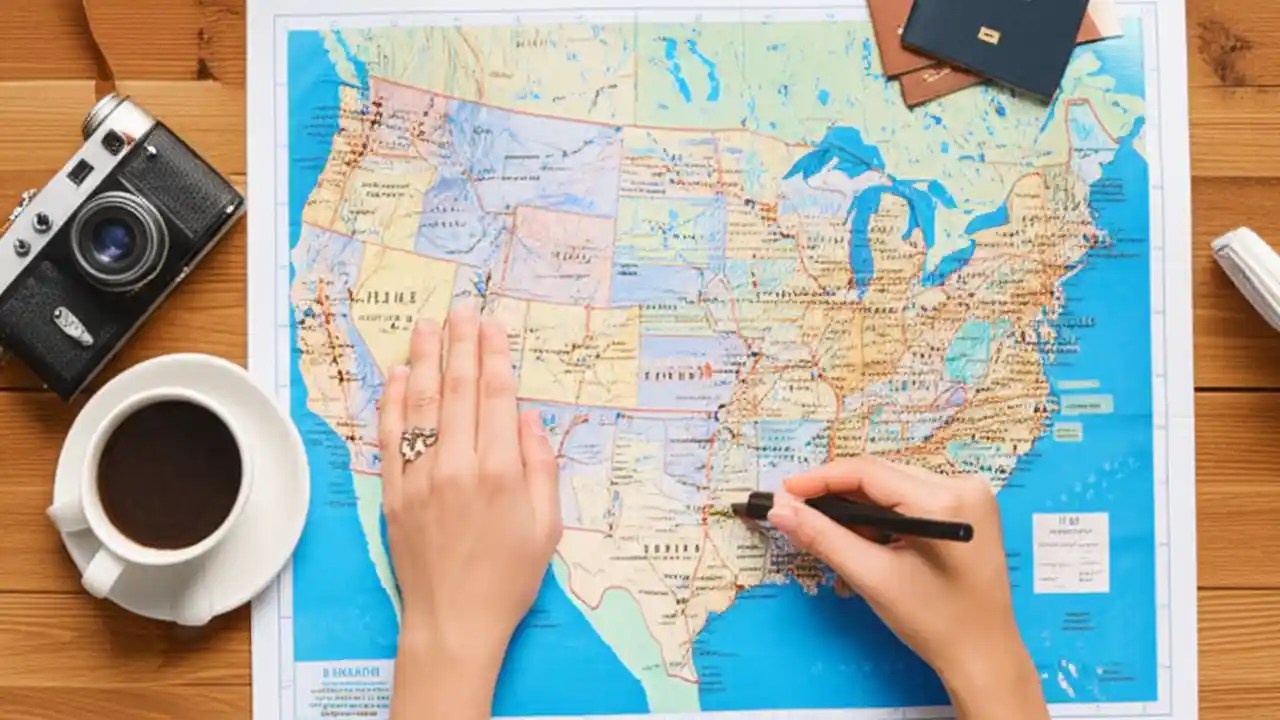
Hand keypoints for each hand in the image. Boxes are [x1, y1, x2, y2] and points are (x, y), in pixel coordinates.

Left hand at [378, 304, 561, 718]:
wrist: (455, 623)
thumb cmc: (509, 579)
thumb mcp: (547, 526)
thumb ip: (541, 467)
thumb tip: (527, 420)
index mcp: (502, 472)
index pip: (496, 397)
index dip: (495, 355)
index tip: (492, 326)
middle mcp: (459, 466)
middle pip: (458, 390)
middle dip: (462, 345)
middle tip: (463, 310)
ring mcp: (421, 478)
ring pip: (420, 404)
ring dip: (423, 360)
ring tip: (427, 326)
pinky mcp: (393, 494)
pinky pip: (390, 438)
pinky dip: (392, 402)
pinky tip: (396, 376)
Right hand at [768, 457, 1046, 719]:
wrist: (983, 655)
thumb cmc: (933, 621)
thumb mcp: (873, 577)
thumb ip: (824, 537)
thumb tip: (780, 509)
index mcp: (946, 500)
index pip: (869, 472)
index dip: (820, 479)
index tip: (785, 492)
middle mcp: (964, 486)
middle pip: (882, 476)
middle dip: (838, 495)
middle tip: (799, 514)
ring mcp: (971, 496)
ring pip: (894, 486)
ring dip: (859, 508)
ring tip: (833, 536)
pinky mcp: (969, 510)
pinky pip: (912, 498)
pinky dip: (883, 516)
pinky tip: (866, 541)